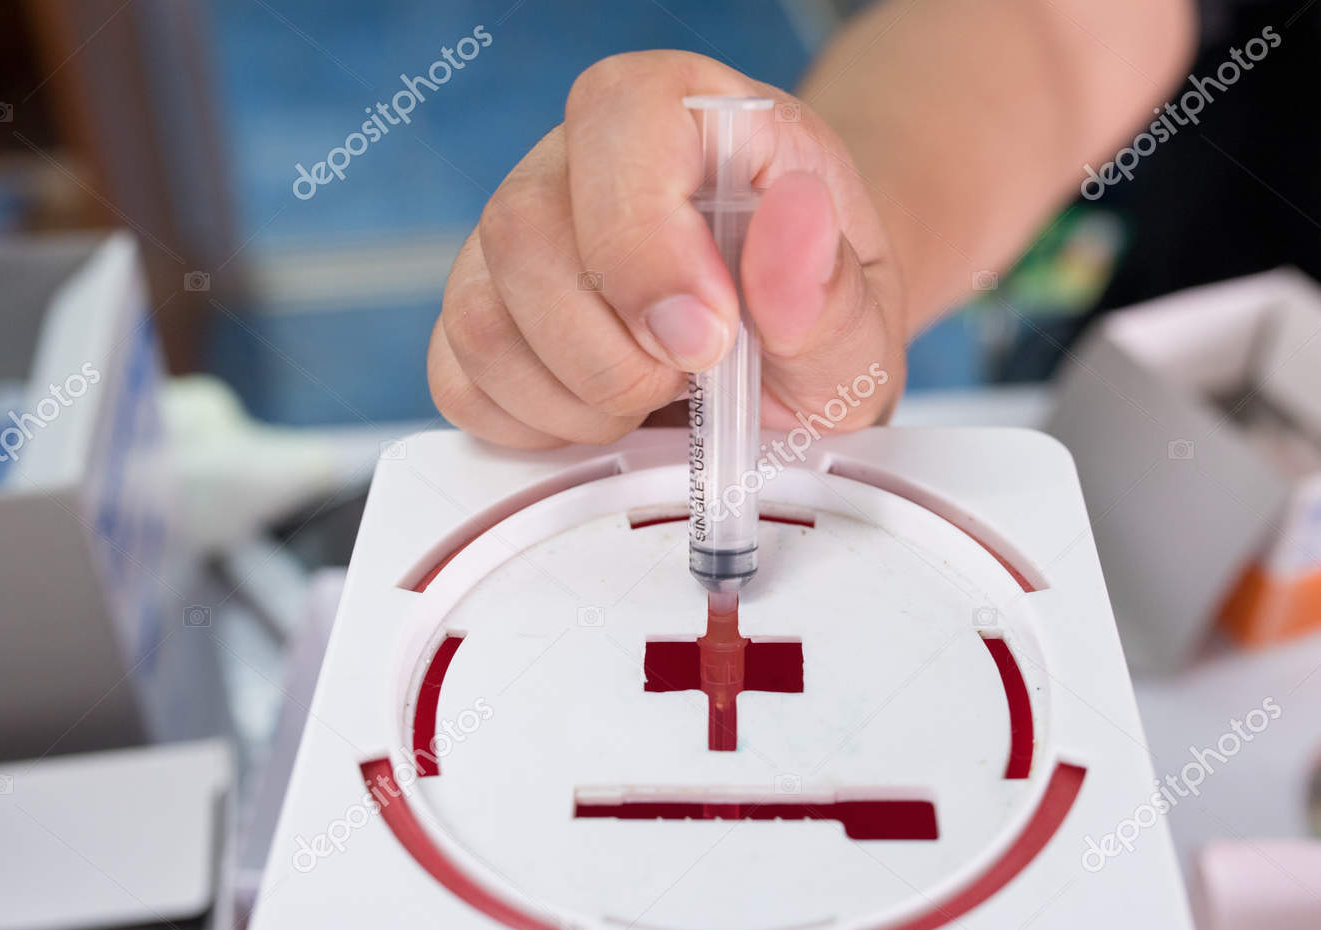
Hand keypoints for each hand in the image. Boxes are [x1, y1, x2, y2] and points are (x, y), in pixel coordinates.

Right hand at [428, 50, 906, 447]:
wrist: (788, 347)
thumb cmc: (814, 312)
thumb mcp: (859, 321)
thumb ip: (830, 289)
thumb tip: (795, 222)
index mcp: (683, 112)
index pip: (617, 121)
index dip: (646, 244)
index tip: (707, 339)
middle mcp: (578, 158)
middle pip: (522, 232)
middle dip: (612, 354)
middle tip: (689, 385)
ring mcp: (513, 238)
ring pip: (481, 319)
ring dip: (577, 398)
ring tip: (654, 400)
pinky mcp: (480, 313)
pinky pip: (461, 379)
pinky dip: (534, 425)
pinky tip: (602, 412)